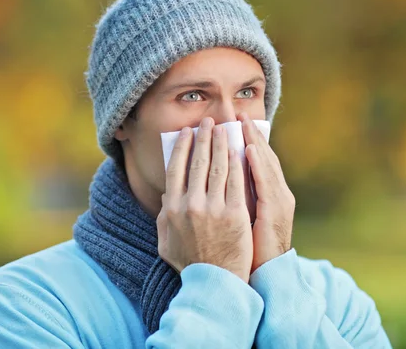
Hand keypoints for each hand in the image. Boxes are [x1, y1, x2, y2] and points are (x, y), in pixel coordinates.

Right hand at [157, 117, 253, 282]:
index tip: (188, 132)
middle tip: (209, 121)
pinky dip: (238, 163)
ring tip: (225, 129)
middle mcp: (192, 204)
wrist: (215, 284)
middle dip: (204, 137)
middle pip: (198, 162)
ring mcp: (215, 209)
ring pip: (219, 167)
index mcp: (173, 208)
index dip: (182, 146)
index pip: (176, 168)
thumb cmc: (190, 262)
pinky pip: (237, 181)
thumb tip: (167, 194)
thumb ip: (165, 216)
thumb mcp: (166, 241)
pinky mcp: (236, 214)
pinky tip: (240, 149)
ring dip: (222, 144)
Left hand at [239, 112, 295, 272]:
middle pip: (263, 156)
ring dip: (255, 141)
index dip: (246, 140)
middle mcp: (277, 193)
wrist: (265, 276)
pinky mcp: (276, 211)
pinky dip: (259, 165)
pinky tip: (250, 150)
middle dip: (251, 134)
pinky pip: (266, 183)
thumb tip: (210, 182)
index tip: (234, 122)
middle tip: (239, 113)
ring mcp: (279, 201)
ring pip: (266, 164)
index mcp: (269, 194)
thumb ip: (233, 199)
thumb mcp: (242, 219)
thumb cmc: (249, 249)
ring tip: (244, 123)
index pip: (256, 161)